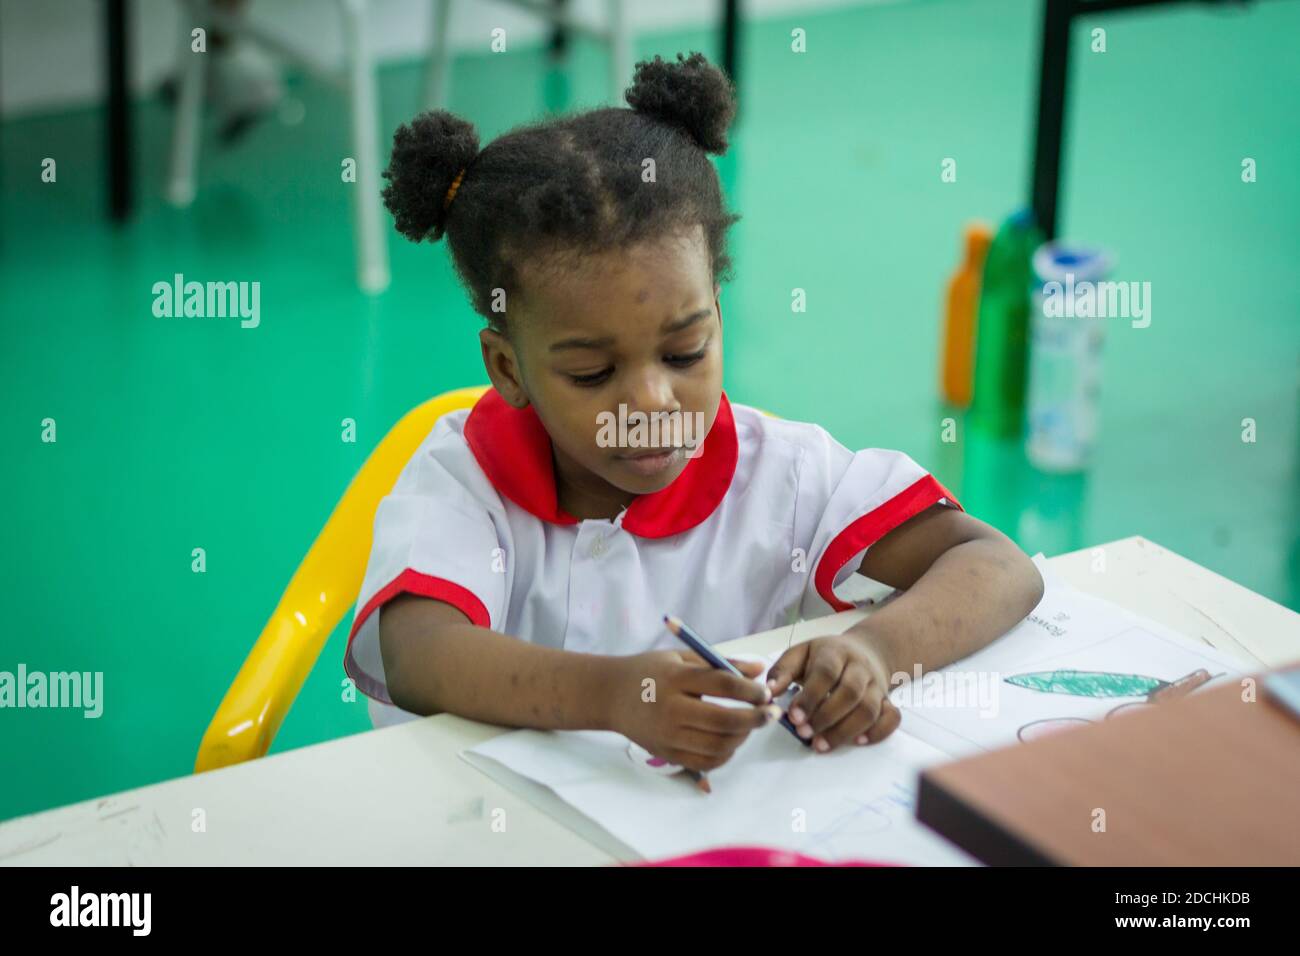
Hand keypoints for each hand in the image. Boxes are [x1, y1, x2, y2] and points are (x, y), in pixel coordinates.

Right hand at [607, 650, 773, 772]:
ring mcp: (668, 736)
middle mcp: (671, 709)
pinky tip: (730, 740)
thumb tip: (760, 669)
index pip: (722, 685)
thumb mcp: (682, 658)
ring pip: (719, 746)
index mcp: (675, 678)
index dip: (751, 691)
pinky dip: (725, 754)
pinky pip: (705, 762)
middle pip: (724, 721)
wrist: (609, 696)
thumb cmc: (649, 672)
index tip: (766, 692)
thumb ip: (721, 664)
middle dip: (755, 719)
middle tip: (771, 714)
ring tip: (750, 725)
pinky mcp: (666, 754)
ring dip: (743, 737)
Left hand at [766, 632, 899, 752]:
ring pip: (870, 709)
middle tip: (804, 734)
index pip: (826, 673)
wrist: (865, 651)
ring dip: (845, 730)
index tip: (793, 716)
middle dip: (826, 717)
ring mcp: (877, 685)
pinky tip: (857, 742)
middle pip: (850, 692)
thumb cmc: (825, 657)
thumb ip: (782, 671)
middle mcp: (860, 668)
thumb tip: (768, 692)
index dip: (810, 696)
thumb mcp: (800, 654)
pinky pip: (892, 718)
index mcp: (836, 652)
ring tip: (821, 745)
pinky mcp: (888, 701)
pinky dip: (878, 732)